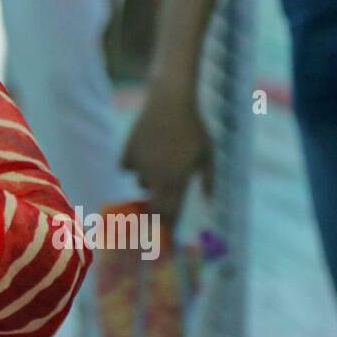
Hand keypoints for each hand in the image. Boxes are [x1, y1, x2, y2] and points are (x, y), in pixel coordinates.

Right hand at [119, 90, 213, 224]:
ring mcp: (140, 164)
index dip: (169, 226)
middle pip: (153, 205)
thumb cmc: (194, 128)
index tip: (168, 235)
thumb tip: (209, 202)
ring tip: (160, 164)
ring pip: (141, 183)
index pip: (171, 213)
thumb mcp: (208, 155)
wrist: (170, 101)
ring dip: (149, 181)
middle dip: (156, 210)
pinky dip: (134, 164)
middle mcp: (157, 176)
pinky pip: (127, 166)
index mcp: (178, 180)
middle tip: (160, 207)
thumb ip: (209, 181)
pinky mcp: (127, 152)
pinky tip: (144, 153)